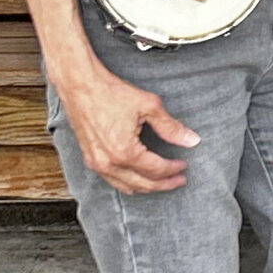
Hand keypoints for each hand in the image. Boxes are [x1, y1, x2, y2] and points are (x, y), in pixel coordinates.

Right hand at [54, 60, 197, 195]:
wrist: (80, 86)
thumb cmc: (111, 93)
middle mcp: (108, 163)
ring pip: (126, 186)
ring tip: (164, 181)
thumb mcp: (149, 106)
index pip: (156, 170)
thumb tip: (192, 140)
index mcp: (124, 152)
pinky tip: (139, 179)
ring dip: (147, 186)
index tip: (184, 165)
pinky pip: (112, 180)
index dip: (173, 169)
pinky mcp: (89, 159)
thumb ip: (171, 127)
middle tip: (180, 179)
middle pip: (142, 184)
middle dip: (164, 183)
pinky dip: (129, 183)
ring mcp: (96, 163)